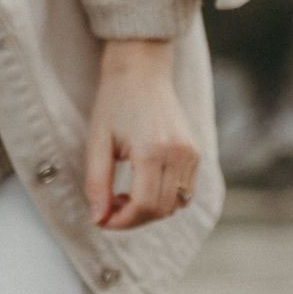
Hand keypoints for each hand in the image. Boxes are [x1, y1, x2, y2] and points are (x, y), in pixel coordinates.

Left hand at [87, 38, 199, 229]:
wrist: (142, 71)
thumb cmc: (115, 104)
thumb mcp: (98, 143)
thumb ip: (97, 183)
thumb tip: (98, 219)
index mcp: (152, 150)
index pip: (144, 205)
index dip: (122, 221)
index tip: (102, 220)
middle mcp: (178, 154)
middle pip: (161, 210)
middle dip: (133, 219)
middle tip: (110, 207)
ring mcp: (191, 153)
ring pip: (176, 205)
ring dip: (150, 211)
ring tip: (125, 196)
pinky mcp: (195, 153)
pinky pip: (185, 191)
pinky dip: (164, 199)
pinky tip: (143, 186)